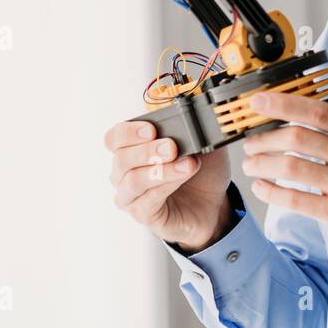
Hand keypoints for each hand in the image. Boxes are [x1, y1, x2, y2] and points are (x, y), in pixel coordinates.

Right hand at [105, 118, 233, 252]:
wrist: (213, 204)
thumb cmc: (200, 173)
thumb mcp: (200, 144)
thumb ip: (191, 129)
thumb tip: (193, 113)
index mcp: (132, 150)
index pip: (114, 138)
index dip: (128, 132)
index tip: (151, 128)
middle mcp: (125, 173)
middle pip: (121, 159)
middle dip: (148, 150)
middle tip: (173, 147)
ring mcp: (132, 196)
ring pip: (133, 181)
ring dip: (161, 170)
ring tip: (187, 163)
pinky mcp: (143, 214)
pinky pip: (148, 200)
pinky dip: (167, 185)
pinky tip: (183, 176)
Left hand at [239, 73, 327, 253]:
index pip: (319, 112)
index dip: (284, 103)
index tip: (261, 100)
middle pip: (299, 138)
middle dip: (266, 136)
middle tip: (251, 137)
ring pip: (292, 169)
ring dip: (263, 163)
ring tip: (251, 162)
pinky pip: (296, 200)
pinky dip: (273, 192)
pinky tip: (262, 186)